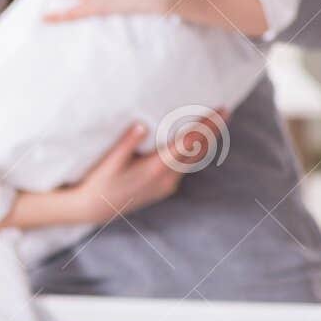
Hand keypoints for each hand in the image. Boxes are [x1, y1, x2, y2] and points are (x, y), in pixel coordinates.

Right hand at [67, 111, 226, 226]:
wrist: (95, 210)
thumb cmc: (99, 182)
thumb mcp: (109, 161)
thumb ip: (127, 143)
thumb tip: (142, 125)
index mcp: (155, 168)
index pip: (188, 143)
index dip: (206, 126)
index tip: (220, 111)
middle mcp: (167, 178)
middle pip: (197, 151)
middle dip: (212, 131)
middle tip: (225, 111)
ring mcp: (167, 185)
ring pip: (193, 159)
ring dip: (205, 141)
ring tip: (215, 123)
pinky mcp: (164, 188)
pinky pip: (185, 165)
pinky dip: (194, 151)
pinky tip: (194, 141)